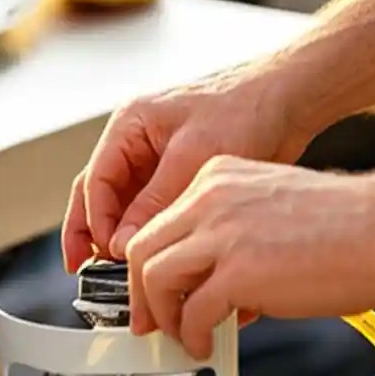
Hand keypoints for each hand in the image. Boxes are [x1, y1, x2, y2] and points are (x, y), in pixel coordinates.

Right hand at [61, 59, 318, 271]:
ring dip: (120, 240)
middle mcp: (137, 145)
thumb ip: (155, 201)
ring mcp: (157, 164)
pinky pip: (154, 214)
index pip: (94, 181)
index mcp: (130, 126)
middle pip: (98, 196)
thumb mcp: (194, 155)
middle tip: (85, 271)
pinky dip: (152, 237)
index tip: (108, 253)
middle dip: (89, 235)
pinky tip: (156, 260)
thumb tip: (124, 241)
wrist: (289, 100)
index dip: (94, 221)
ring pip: (123, 209)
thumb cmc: (244, 107)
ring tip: (122, 274)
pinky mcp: (180, 181)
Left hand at [124, 156, 374, 358]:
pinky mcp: (239, 270)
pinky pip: (192, 311)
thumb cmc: (350, 225)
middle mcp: (212, 197)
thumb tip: (211, 279)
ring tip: (183, 336)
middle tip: (151, 322)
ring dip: (163, 316)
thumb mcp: (271, 210)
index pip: (159, 221)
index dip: (151, 265)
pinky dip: (193, 335)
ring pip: (153, 277)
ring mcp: (222, 232)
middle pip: (142, 248)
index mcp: (219, 176)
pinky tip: (207, 344)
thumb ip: (233, 234)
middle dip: (141, 294)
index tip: (155, 292)